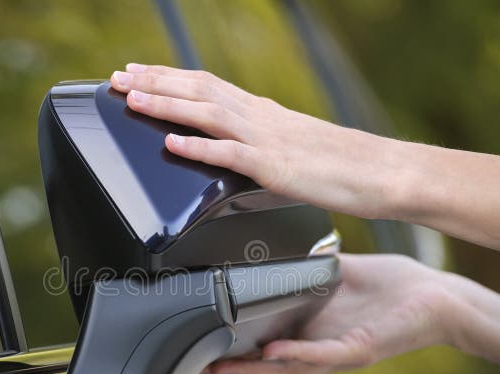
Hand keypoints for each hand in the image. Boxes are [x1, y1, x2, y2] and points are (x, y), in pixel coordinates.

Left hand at [110, 64, 395, 218]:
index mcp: (263, 112)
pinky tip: (172, 142)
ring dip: (165, 104)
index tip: (137, 74)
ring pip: (207, 113)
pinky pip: (230, 154)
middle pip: (199, 90)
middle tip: (117, 79)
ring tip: (132, 99)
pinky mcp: (276, 167)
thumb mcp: (293, 145)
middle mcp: (261, 117)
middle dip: (153, 82)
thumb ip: (262, 142)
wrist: (383, 173)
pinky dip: (198, 146)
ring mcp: (267, 139)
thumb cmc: (343, 165)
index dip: (168, 78)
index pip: (207, 84)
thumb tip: (234, 146)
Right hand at [204, 254, 457, 373]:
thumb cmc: (396, 287)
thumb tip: (282, 246)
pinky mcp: (361, 349)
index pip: (269, 348)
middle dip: (236, 371)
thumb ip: (311, 266)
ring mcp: (341, 352)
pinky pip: (324, 356)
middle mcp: (324, 348)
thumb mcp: (342, 273)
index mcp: (316, 330)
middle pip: (271, 370)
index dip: (239, 352)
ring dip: (255, 372)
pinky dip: (297, 356)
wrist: (440, 295)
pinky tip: (273, 351)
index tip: (206, 346)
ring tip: (224, 368)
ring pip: (290, 372)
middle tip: (202, 366)